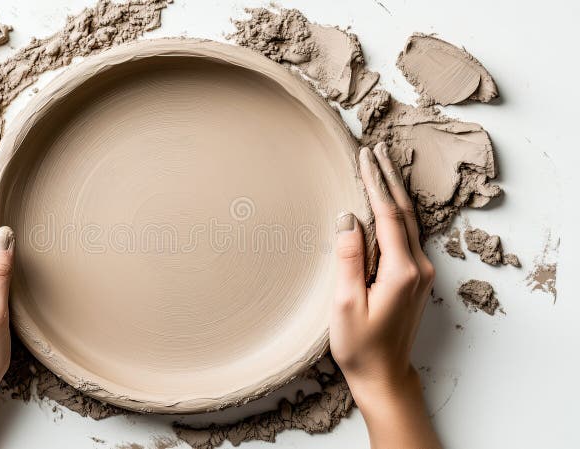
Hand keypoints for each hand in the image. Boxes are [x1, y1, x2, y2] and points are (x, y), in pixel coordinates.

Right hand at [330, 143, 439, 448]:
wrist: (385, 376)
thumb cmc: (361, 346)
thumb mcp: (346, 303)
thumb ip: (349, 257)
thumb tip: (348, 217)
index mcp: (401, 271)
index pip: (388, 214)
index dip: (375, 182)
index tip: (363, 156)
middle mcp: (418, 267)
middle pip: (405, 211)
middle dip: (389, 177)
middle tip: (377, 147)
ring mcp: (420, 273)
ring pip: (409, 220)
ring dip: (395, 191)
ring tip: (382, 164)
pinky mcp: (415, 278)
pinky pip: (407, 234)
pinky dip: (397, 211)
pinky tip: (388, 201)